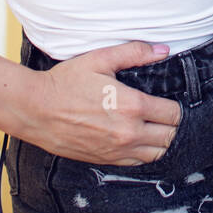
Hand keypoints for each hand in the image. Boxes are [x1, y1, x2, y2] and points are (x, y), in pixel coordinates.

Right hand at [21, 40, 181, 164]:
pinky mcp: (105, 159)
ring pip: (157, 154)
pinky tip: (141, 139)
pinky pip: (138, 162)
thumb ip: (134, 53)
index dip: (177, 107)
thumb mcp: (100, 59)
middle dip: (173, 125)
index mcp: (132, 106)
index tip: (172, 100)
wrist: (36, 110)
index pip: (173, 114)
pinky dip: (145, 152)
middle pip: (170, 137)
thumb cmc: (66, 82)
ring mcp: (117, 150)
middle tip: (167, 114)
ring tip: (157, 127)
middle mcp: (128, 132)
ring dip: (162, 141)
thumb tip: (163, 50)